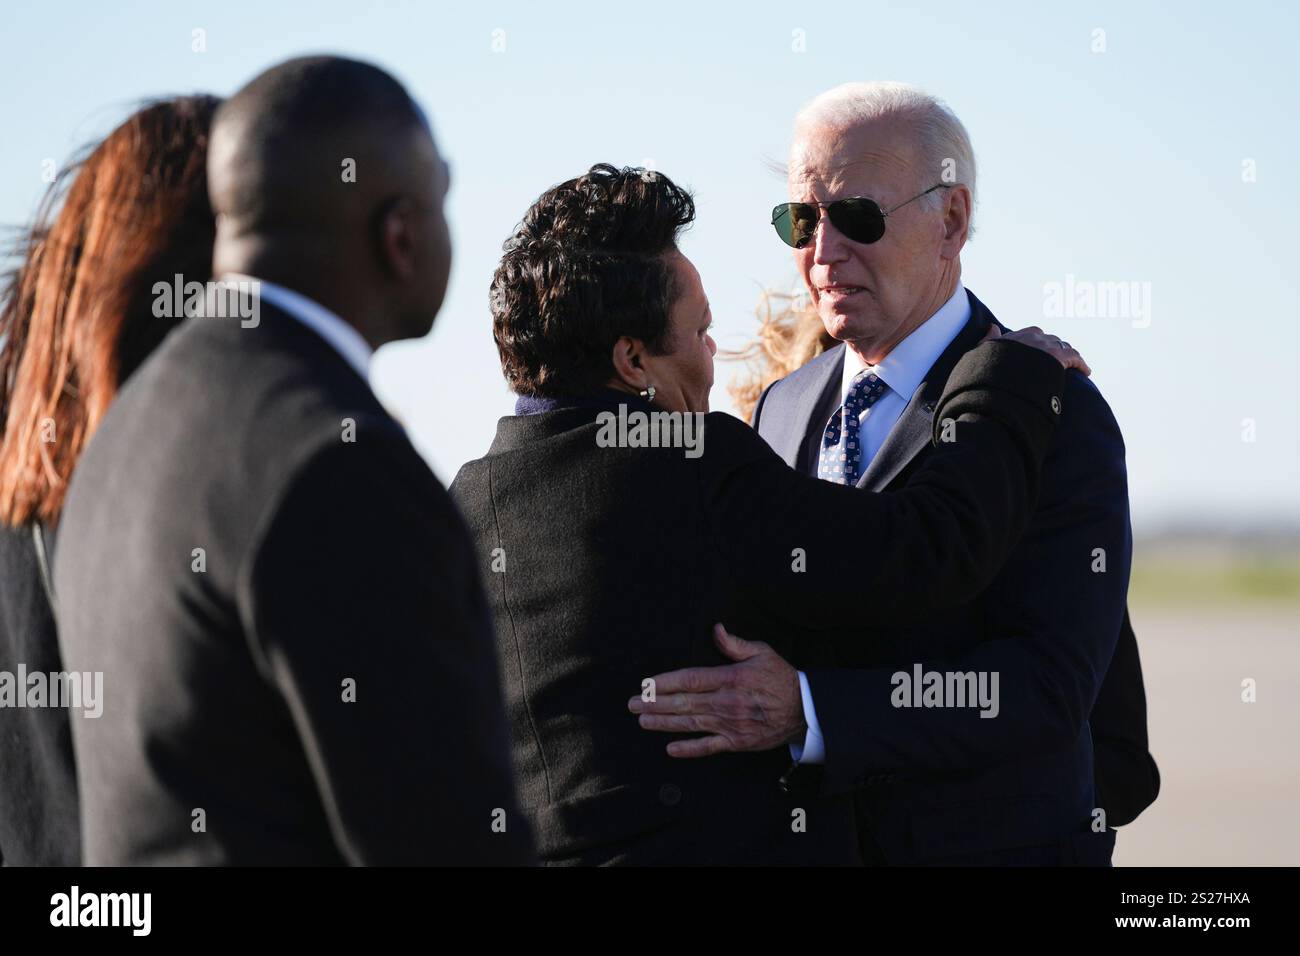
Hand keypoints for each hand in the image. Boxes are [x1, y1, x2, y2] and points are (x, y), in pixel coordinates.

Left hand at [626, 624, 804, 757]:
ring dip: (663, 723)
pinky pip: (709, 747)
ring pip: (690, 724)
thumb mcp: (762, 653)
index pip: (690, 679)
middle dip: (654, 703)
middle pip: (683, 703)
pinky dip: (689, 749)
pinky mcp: (736, 742)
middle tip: (632, 704)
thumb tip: (715, 630)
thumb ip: (735, 644)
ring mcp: (730, 724)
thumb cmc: (781, 678)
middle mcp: (726, 702)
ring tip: (642, 721)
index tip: (646, 684)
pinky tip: (669, 749)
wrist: (805, 710)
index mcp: (730, 678)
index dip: (665, 682)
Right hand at [983, 324, 1090, 375]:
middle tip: (1058, 360)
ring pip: (1064, 346)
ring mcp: (1047, 346)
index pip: (1033, 334)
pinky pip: (1075, 358)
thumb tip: (992, 326)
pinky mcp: (1059, 357)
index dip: (1038, 343)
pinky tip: (1085, 371)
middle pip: (1050, 339)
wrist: (1000, 379)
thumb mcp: (984, 353)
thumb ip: (989, 339)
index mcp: (1017, 336)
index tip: (1040, 352)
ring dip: (1069, 354)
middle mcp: (1033, 337)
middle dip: (1054, 348)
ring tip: (1073, 365)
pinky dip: (1081, 364)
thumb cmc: (988, 369)